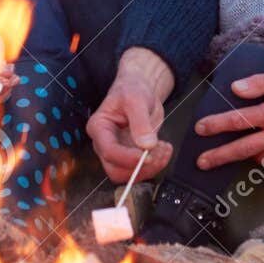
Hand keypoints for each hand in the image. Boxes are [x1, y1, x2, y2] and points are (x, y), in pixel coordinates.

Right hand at [87, 47, 173, 181]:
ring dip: (150, 168)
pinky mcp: (131, 154)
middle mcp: (104, 143)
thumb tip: (146, 145)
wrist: (140, 89)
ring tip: (164, 149)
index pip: (109, 151)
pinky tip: (164, 148)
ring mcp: (118, 151)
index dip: (128, 158)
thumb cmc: (132, 89)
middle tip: (157, 156)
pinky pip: (142, 168)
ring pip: (129, 173)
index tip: (148, 155)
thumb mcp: (136, 100)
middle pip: (115, 170)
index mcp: (99, 127)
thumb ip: (140, 122)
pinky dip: (156, 163)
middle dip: (139, 168)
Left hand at [193, 66, 263, 169]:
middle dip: (219, 156)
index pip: (237, 121)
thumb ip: (260, 83)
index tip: (200, 129)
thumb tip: (235, 88)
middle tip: (201, 163)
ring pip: (261, 158)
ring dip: (246, 156)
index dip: (216, 125)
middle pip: (243, 149)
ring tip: (234, 153)